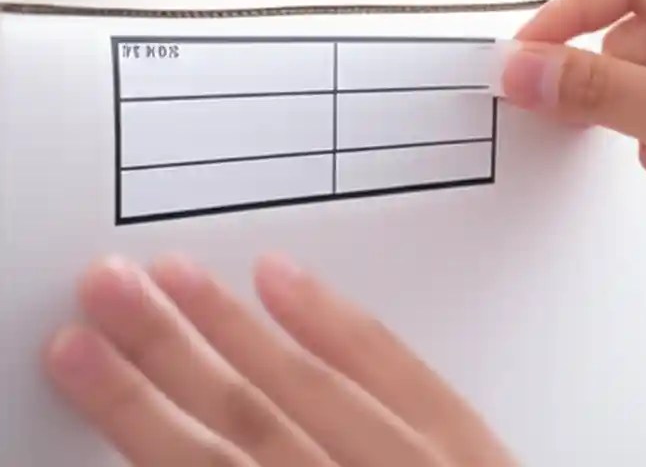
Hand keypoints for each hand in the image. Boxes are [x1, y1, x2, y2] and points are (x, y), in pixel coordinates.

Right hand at [43, 256, 514, 465]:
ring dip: (242, 329)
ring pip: (324, 393)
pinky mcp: (486, 462)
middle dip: (172, 351)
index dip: (135, 415)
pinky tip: (293, 287)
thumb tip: (176, 456)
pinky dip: (345, 329)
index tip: (80, 359)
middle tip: (109, 290)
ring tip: (178, 276)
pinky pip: (411, 381)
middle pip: (257, 423)